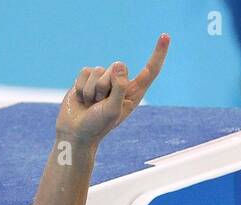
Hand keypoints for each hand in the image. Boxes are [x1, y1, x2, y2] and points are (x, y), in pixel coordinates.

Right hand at [55, 33, 169, 147]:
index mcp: (133, 94)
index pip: (150, 71)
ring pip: (99, 70)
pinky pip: (85, 71)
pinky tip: (82, 99)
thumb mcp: (112, 110)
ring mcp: (103, 80)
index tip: (165, 36)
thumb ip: (119, 88)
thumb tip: (118, 64)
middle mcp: (120, 85)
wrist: (75, 133)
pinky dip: (81, 87)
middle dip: (105, 86)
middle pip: (118, 67)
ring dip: (92, 90)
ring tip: (90, 104)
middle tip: (99, 104)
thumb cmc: (96, 126)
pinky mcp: (88, 78)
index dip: (158, 54)